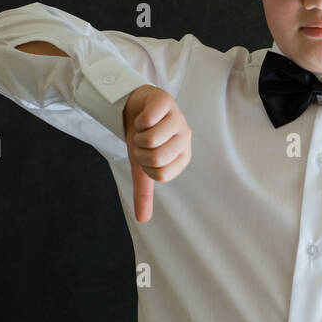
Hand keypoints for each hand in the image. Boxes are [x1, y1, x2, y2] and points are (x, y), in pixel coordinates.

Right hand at [122, 85, 192, 223]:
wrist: (136, 108)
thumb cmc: (144, 138)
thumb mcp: (142, 166)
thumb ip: (144, 191)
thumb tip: (142, 220)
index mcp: (182, 156)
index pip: (161, 174)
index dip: (145, 167)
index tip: (146, 156)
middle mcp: (185, 137)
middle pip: (156, 158)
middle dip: (140, 152)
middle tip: (142, 142)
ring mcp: (178, 118)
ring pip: (151, 139)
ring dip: (138, 136)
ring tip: (142, 130)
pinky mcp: (166, 101)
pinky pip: (148, 119)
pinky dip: (138, 120)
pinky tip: (144, 116)